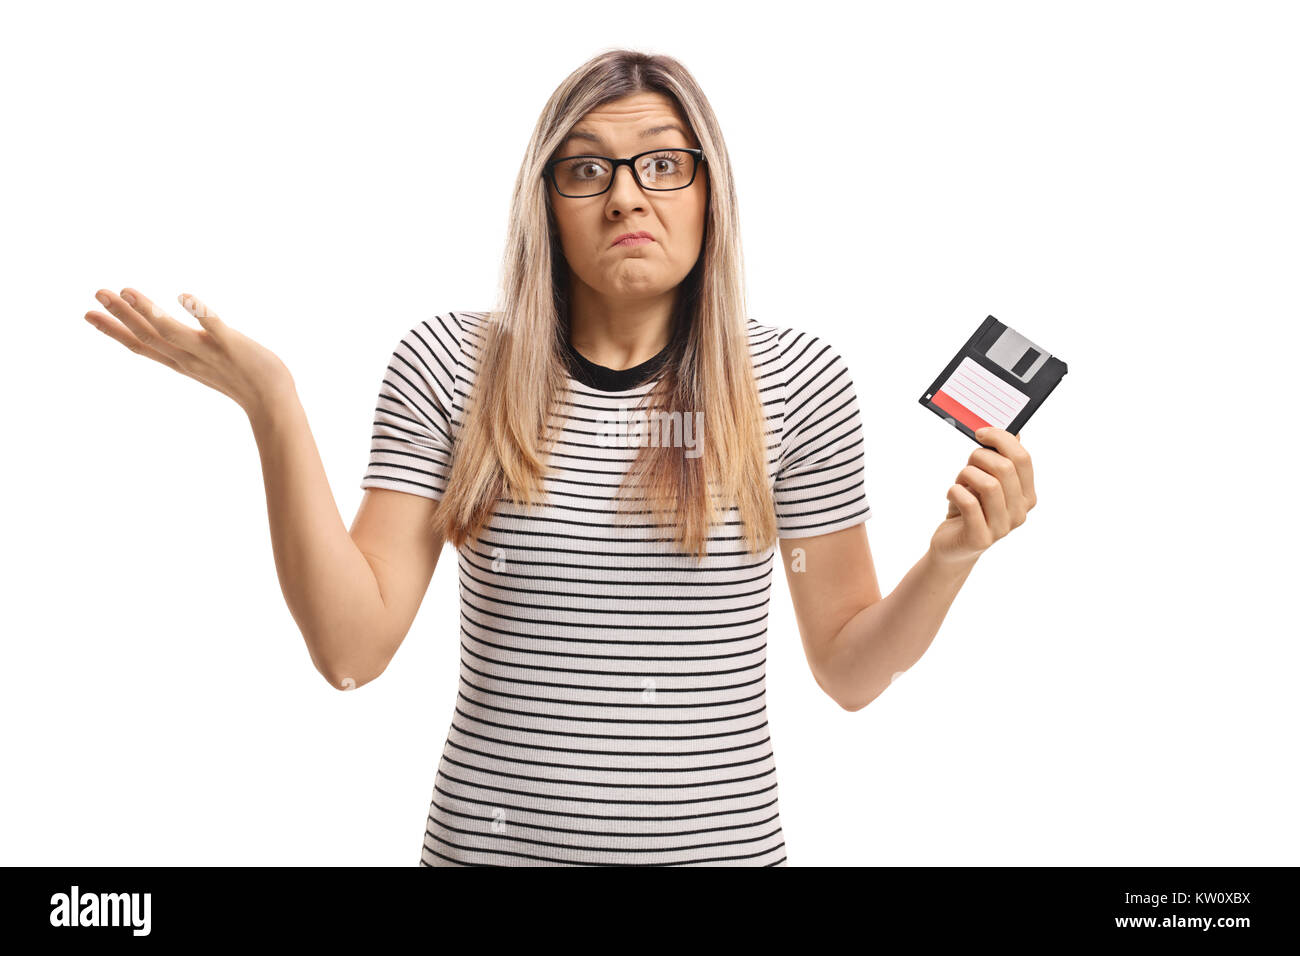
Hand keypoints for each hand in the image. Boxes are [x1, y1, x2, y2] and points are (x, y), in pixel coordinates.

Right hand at [84, 288, 294, 415]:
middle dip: (121, 316)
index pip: (142, 347)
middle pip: (149, 337)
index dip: (113, 331)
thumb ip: (186, 352)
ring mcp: (210, 353)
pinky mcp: (233, 346)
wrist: (274, 402)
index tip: (87, 314)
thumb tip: (170, 335)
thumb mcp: (204, 365)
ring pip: (172, 333)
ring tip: (127, 291)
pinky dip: (199, 313)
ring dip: (148, 312)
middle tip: (97, 293)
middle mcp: (190, 359)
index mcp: (181, 362)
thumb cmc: (243, 381)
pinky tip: (185, 295)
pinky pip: (215, 328)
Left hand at [929, 426, 1036, 564]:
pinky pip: (969, 503)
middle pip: (1005, 469)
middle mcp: (1019, 513)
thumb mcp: (984, 480)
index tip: (980, 433)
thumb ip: (999, 459)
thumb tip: (1014, 432)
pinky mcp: (981, 538)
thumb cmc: (968, 508)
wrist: (952, 546)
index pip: (1023, 459)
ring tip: (959, 482)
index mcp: (1026, 495)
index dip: (1001, 439)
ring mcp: (1002, 528)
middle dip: (979, 457)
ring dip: (967, 474)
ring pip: (989, 485)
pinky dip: (956, 491)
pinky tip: (952, 494)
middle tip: (967, 463)